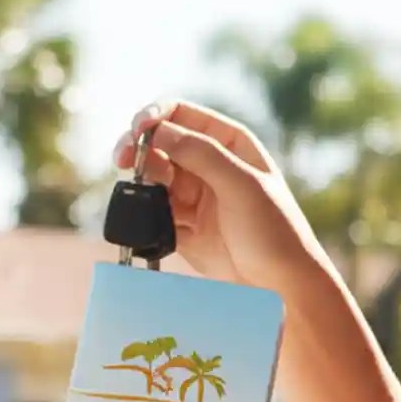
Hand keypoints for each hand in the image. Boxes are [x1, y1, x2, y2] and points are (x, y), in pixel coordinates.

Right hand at [113, 101, 330, 297]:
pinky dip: (144, 213)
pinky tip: (149, 221)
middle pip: (158, 144)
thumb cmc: (274, 230)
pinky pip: (151, 211)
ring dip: (139, 182)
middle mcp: (208, 165)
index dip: (155, 116)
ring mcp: (192, 196)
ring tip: (140, 195)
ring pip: (151, 177)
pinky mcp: (180, 226)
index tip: (136, 130)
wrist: (278, 286)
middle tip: (121, 159)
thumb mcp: (242, 184)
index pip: (182, 115)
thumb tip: (156, 131)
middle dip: (137, 149)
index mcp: (228, 143)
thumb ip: (201, 154)